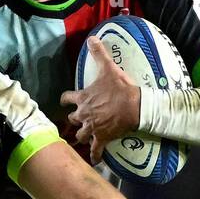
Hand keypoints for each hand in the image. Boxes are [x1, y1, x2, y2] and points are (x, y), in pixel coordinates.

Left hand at [59, 36, 141, 162]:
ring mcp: (91, 128)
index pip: (66, 99)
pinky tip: (94, 160)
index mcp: (82, 98)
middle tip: (78, 119)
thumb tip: (92, 38)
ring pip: (80, 135)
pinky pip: (95, 150)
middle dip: (74, 119)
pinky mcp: (101, 138)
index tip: (65, 100)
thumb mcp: (108, 68)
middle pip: (72, 119)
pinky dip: (94, 155)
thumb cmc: (120, 88)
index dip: (65, 99)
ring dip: (81, 135)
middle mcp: (83, 115)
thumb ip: (99, 54)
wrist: (134, 106)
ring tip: (83, 136)